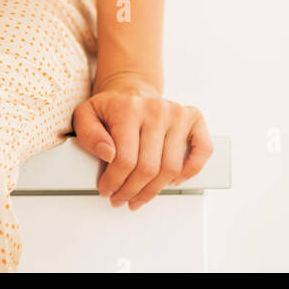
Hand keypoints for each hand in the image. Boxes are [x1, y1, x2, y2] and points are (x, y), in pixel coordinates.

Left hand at [72, 74, 213, 209]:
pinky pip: (203, 149)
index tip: (107, 190)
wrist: (132, 90)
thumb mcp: (86, 115)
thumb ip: (88, 134)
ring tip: (139, 195)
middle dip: (131, 191)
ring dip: (154, 190)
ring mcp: (177, 113)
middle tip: (121, 198)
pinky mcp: (193, 118)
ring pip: (171, 167)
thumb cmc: (111, 107)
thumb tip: (107, 152)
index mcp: (129, 107)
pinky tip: (175, 180)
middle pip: (148, 168)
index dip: (114, 182)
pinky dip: (192, 169)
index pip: (125, 159)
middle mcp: (156, 109)